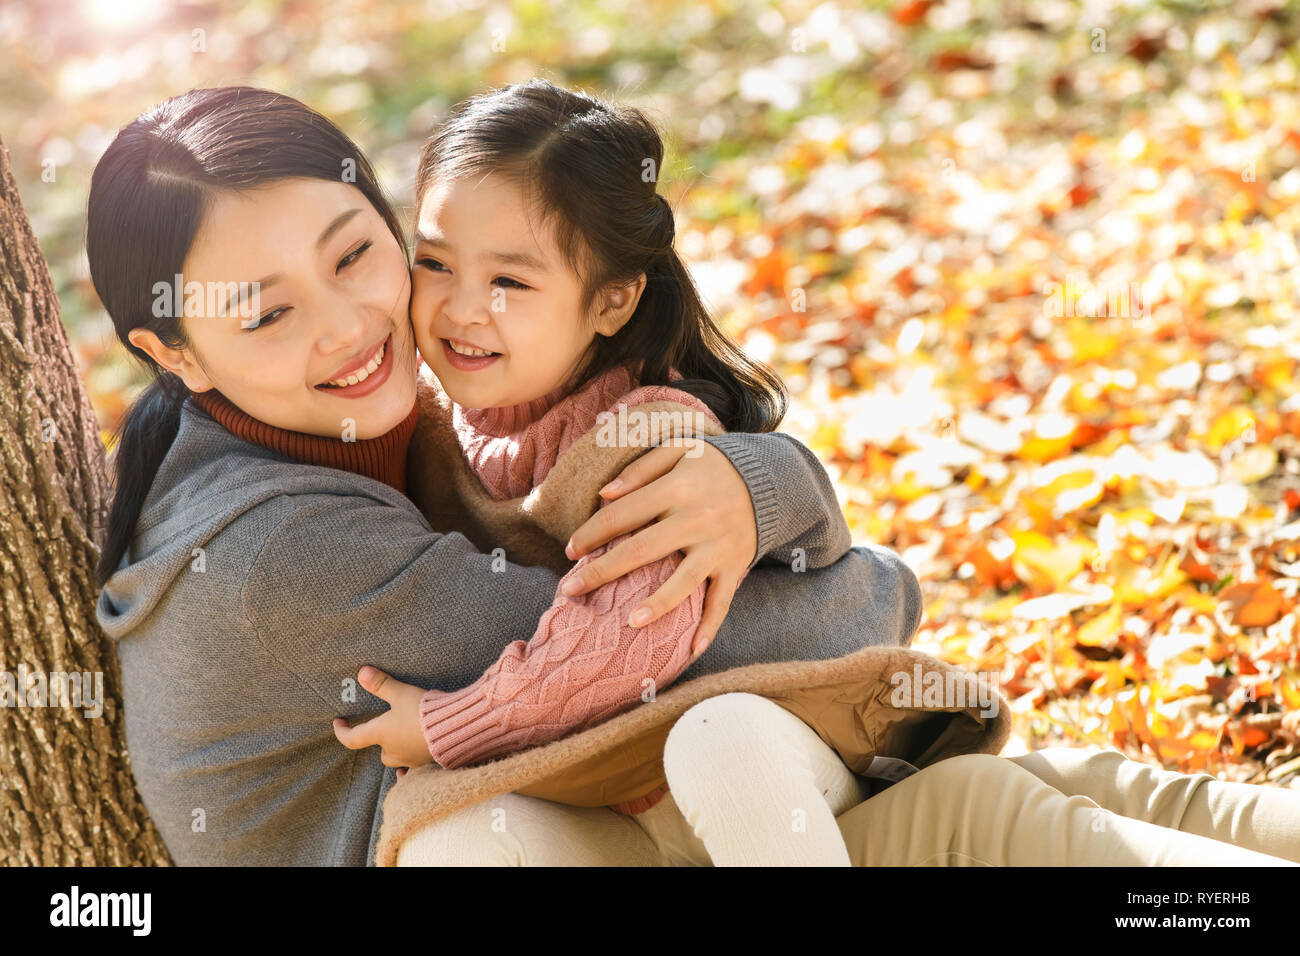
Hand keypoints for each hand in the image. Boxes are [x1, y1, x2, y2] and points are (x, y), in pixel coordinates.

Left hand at [332, 666, 433, 769]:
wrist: (455, 729)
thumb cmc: (424, 712)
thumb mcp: (402, 693)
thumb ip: (382, 684)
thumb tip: (361, 673)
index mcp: (382, 735)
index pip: (353, 739)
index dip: (342, 732)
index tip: (338, 724)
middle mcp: (394, 751)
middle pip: (381, 753)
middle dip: (381, 743)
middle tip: (384, 730)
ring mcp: (412, 759)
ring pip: (399, 759)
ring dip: (399, 750)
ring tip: (405, 738)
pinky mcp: (430, 761)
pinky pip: (417, 765)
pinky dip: (416, 759)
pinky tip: (421, 754)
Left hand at [563, 440, 755, 655]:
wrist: (771, 479)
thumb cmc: (713, 466)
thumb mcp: (680, 449)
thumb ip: (641, 469)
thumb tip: (605, 496)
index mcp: (677, 489)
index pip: (622, 514)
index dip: (591, 532)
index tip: (569, 550)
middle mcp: (696, 520)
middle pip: (640, 550)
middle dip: (601, 571)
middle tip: (569, 590)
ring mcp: (717, 547)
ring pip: (683, 582)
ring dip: (657, 605)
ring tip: (629, 622)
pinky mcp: (734, 566)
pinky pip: (722, 601)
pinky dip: (710, 627)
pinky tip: (692, 650)